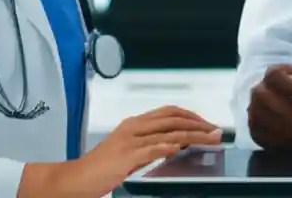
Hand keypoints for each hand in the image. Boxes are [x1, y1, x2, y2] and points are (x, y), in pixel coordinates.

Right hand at [18, 105, 220, 197]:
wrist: (75, 179)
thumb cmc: (100, 169)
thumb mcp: (130, 153)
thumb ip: (150, 146)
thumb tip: (175, 144)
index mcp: (134, 124)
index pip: (169, 112)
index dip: (191, 115)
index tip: (207, 124)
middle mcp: (133, 127)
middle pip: (173, 119)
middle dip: (198, 123)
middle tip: (216, 131)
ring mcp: (130, 141)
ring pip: (168, 132)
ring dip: (193, 135)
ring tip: (210, 138)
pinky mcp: (126, 156)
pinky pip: (152, 148)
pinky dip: (168, 146)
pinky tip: (181, 147)